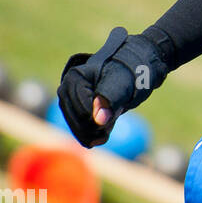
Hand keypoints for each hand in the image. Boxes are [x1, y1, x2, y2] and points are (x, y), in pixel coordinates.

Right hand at [57, 27, 167, 147]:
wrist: (135, 69)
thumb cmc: (131, 72)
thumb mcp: (125, 83)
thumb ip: (111, 100)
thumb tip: (99, 120)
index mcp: (74, 78)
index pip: (83, 112)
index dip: (101, 118)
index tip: (116, 109)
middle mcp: (66, 89)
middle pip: (78, 123)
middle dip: (98, 127)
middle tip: (116, 113)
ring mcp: (69, 100)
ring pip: (79, 130)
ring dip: (98, 132)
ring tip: (113, 118)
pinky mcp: (75, 109)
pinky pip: (82, 131)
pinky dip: (96, 134)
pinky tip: (106, 130)